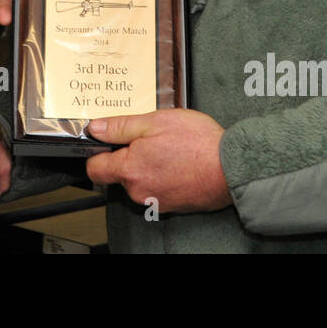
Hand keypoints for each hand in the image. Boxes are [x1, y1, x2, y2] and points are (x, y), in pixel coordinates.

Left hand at [85, 110, 229, 212]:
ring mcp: (156, 201)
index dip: (98, 153)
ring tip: (168, 149)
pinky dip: (163, 177)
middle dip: (129, 157)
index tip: (107, 142)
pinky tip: (178, 163)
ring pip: (139, 182)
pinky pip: (158, 190)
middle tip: (149, 139)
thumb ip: (120, 126)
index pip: (95, 169)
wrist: (232, 168)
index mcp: (129, 169)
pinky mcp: (172, 206)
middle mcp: (139, 191)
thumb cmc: (197, 143)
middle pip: (119, 175)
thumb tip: (95, 128)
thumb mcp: (154, 121)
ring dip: (147, 167)